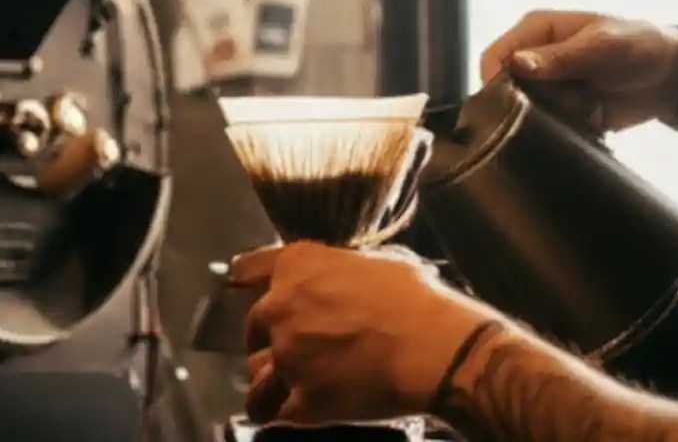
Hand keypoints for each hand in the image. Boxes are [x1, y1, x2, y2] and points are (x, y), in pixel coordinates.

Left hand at [229, 241, 496, 425]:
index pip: (248, 269)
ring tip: (284, 388)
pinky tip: (290, 413)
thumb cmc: (417, 301)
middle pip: (253, 325)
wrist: (436, 348)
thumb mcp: (374, 263)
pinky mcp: (299, 398)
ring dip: (268, 380)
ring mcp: (286, 355)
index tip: (241, 286)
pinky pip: (273, 411)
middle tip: (292, 348)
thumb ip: (338, 271)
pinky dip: (281, 412)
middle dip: (267, 337)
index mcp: (297, 266)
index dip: (246, 280)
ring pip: (256, 373)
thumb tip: (340, 281)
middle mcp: (279, 306)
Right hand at [479, 10, 677, 130]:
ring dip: (554, 116)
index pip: (495, 56)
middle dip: (530, 103)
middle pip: (506, 90)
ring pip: (525, 113)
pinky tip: (590, 116)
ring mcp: (547, 87)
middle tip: (566, 101)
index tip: (512, 99)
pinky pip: (546, 128)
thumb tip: (516, 64)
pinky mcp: (560, 111)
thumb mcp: (601, 46)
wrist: (671, 78)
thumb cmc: (639, 45)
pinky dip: (566, 128)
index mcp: (535, 32)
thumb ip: (559, 57)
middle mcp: (534, 60)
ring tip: (586, 104)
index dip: (494, 79)